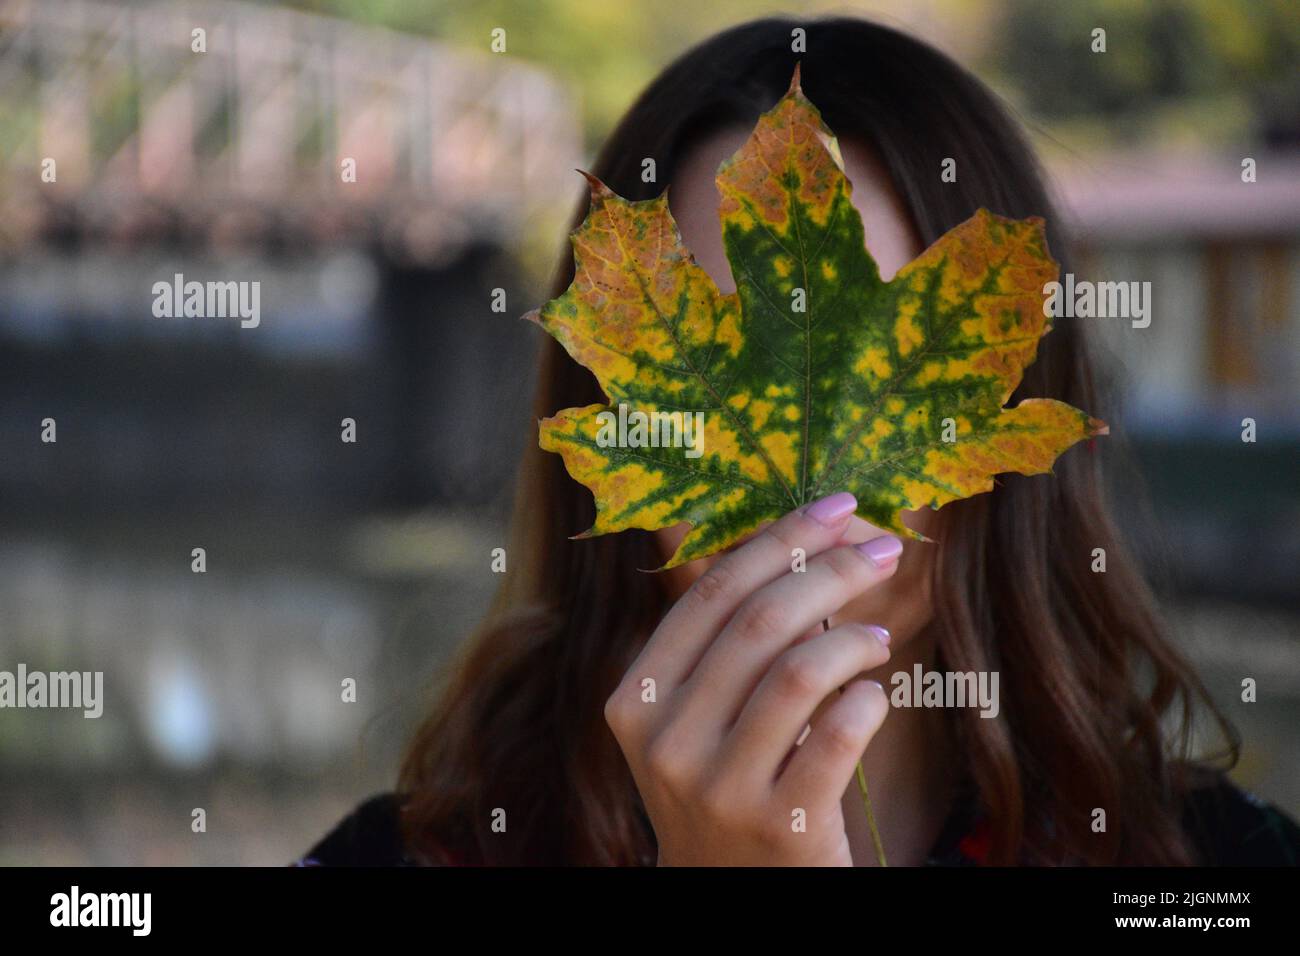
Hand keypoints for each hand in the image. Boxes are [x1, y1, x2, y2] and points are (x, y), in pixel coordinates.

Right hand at [604, 492, 902, 865]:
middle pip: (759, 622)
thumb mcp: (687, 714)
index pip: (709, 594)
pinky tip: (873, 695)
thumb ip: (709, 635)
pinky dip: (867, 701)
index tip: (835, 505)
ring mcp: (718, 788)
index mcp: (635, 697)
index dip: (779, 538)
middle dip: (831, 570)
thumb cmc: (718, 780)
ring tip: (879, 639)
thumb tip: (747, 526)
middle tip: (882, 550)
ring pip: (799, 673)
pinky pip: (838, 735)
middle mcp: (664, 741)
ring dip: (853, 639)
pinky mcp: (779, 827)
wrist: (726, 893)